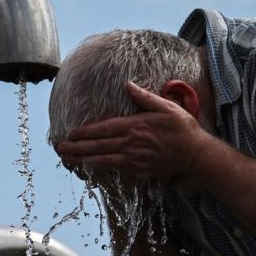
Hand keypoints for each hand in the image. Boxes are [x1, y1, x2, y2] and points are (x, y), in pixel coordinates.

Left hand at [56, 81, 209, 185]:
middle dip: (76, 148)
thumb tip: (128, 84)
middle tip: (59, 149)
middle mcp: (130, 144)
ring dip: (82, 161)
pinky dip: (100, 170)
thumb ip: (145, 97)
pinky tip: (88, 170)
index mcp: (134, 126)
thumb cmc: (182, 129)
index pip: (103, 129)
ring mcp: (133, 159)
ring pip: (102, 161)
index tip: (69, 134)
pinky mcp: (138, 171)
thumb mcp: (166, 107)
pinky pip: (115, 170)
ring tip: (67, 160)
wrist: (196, 154)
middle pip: (97, 146)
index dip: (84, 133)